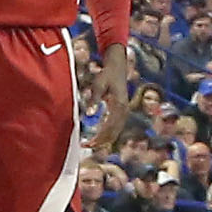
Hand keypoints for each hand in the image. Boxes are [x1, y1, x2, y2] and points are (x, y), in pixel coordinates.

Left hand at [89, 41, 132, 161]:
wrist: (118, 66)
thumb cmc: (106, 74)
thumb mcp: (98, 86)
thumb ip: (94, 100)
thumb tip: (88, 115)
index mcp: (119, 104)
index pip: (109, 126)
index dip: (99, 137)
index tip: (88, 143)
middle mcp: (124, 109)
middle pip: (114, 131)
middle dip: (101, 141)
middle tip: (86, 145)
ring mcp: (125, 109)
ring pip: (117, 130)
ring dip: (105, 138)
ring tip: (91, 143)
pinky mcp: (122, 109)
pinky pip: (117, 125)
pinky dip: (109, 133)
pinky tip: (100, 136)